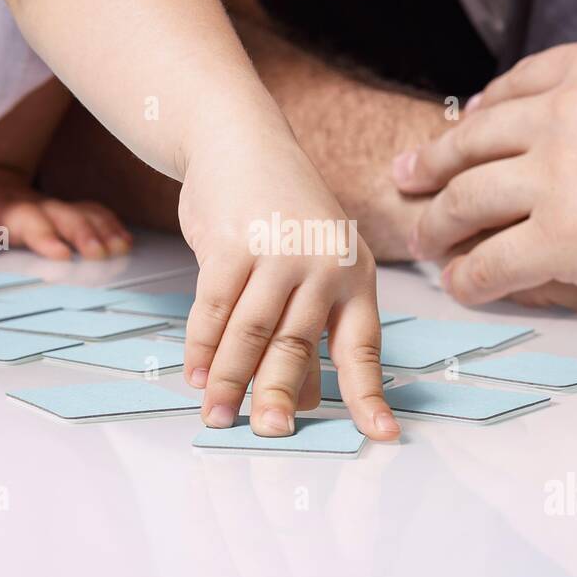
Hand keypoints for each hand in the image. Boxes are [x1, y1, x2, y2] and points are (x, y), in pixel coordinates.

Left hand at [0, 163, 131, 259]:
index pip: (16, 215)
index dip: (41, 234)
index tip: (59, 252)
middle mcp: (26, 201)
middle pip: (55, 214)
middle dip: (77, 232)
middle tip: (95, 253)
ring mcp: (48, 204)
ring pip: (76, 213)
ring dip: (98, 231)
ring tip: (116, 249)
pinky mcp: (63, 209)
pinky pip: (90, 212)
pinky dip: (108, 225)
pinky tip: (123, 242)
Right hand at [178, 130, 399, 440]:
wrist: (242, 141)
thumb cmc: (280, 215)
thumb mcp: (312, 265)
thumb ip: (310, 327)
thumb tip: (305, 399)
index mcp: (354, 276)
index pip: (364, 348)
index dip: (370, 395)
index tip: (381, 435)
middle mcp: (324, 265)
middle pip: (297, 345)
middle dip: (278, 396)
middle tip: (269, 434)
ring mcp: (278, 251)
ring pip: (251, 332)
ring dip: (229, 380)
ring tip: (217, 416)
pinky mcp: (233, 243)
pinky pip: (214, 308)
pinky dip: (201, 345)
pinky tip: (195, 373)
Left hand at [392, 37, 576, 308]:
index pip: (513, 89)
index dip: (477, 114)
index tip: (461, 128)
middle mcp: (564, 115)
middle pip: (472, 142)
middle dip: (430, 164)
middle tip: (405, 179)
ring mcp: (559, 176)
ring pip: (466, 200)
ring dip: (436, 223)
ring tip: (422, 241)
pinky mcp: (564, 238)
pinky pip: (492, 261)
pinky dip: (467, 277)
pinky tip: (460, 287)